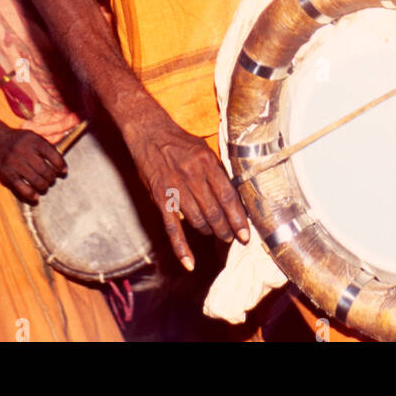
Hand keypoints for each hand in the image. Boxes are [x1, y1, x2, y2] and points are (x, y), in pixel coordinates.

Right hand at [0, 124, 67, 203]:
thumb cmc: (18, 140)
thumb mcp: (33, 137)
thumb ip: (46, 148)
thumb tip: (61, 166)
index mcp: (34, 140)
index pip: (53, 155)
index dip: (61, 165)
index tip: (64, 171)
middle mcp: (24, 150)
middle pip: (45, 170)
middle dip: (52, 178)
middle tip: (52, 180)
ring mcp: (15, 162)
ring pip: (36, 180)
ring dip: (44, 186)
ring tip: (45, 187)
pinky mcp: (6, 173)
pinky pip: (21, 187)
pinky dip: (31, 194)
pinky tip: (35, 196)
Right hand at [124, 110, 249, 271]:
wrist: (149, 132)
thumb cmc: (181, 142)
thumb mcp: (204, 150)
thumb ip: (218, 172)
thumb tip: (234, 198)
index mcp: (207, 162)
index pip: (228, 197)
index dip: (238, 219)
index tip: (246, 234)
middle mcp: (192, 175)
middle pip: (214, 212)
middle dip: (226, 230)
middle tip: (232, 237)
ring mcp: (175, 188)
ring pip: (197, 221)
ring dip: (209, 232)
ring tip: (215, 235)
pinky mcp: (160, 198)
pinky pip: (172, 228)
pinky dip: (181, 248)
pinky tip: (189, 263)